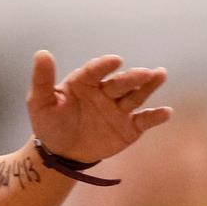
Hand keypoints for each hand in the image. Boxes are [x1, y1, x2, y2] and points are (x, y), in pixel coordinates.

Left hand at [26, 51, 170, 164]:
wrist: (61, 152)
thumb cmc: (49, 123)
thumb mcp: (40, 102)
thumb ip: (42, 79)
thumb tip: (42, 53)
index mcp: (84, 82)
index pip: (95, 71)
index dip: (104, 66)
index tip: (115, 60)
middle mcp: (104, 92)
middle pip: (120, 82)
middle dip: (132, 77)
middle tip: (145, 72)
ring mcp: (118, 109)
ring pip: (136, 96)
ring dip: (149, 86)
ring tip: (160, 74)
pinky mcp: (129, 127)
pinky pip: (144, 120)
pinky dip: (155, 117)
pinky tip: (166, 112)